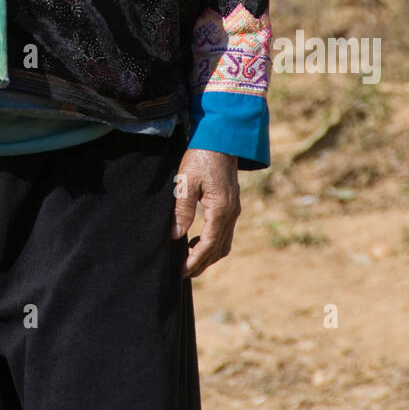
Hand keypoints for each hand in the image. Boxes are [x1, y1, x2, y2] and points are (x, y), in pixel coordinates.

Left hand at [172, 148, 239, 277]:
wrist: (222, 137)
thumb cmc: (202, 155)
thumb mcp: (186, 181)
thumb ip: (182, 209)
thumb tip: (174, 235)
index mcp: (220, 209)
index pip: (208, 245)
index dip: (194, 261)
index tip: (180, 271)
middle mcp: (231, 213)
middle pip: (218, 250)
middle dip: (201, 264)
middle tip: (182, 272)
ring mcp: (234, 210)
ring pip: (224, 243)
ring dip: (208, 255)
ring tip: (188, 259)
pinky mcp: (232, 204)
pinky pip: (225, 232)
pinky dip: (212, 242)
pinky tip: (197, 239)